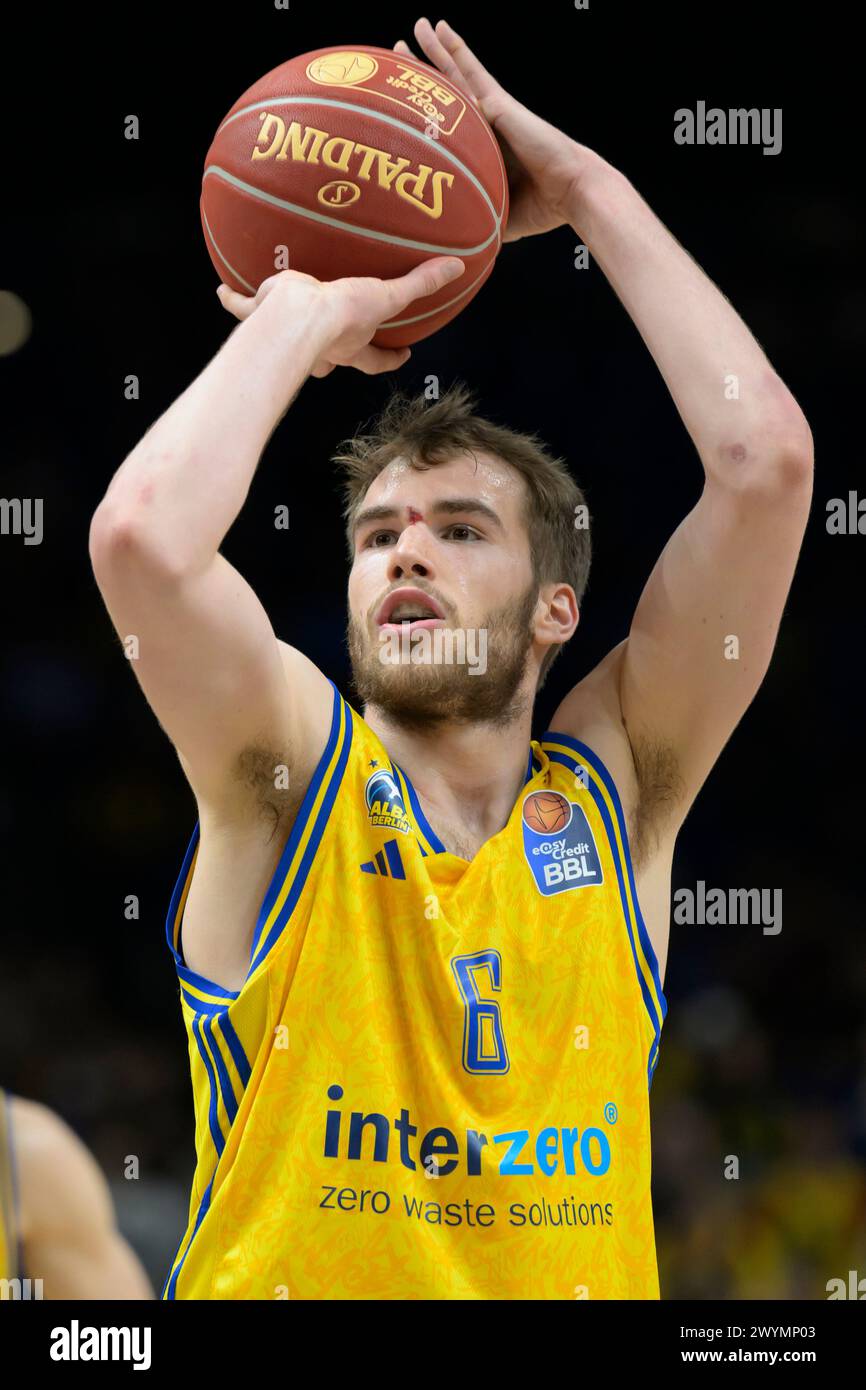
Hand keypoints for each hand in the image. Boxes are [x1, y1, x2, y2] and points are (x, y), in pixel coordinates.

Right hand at [216, 257, 464, 376]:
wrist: (297, 316)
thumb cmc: (342, 315)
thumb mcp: (388, 295)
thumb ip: (421, 283)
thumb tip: (457, 267)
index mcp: (351, 346)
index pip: (377, 359)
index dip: (392, 359)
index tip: (405, 355)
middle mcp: (321, 345)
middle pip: (331, 354)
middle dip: (333, 351)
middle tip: (336, 338)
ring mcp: (289, 333)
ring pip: (286, 332)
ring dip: (284, 325)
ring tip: (276, 309)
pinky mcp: (262, 314)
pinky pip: (244, 307)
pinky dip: (234, 300)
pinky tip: (223, 291)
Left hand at [395, 18, 586, 242]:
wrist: (569, 191)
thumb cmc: (543, 207)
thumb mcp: (498, 216)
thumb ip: (475, 218)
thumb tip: (452, 239)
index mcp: (485, 148)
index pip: (450, 124)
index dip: (429, 111)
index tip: (407, 104)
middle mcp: (487, 125)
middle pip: (449, 93)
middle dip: (425, 73)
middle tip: (400, 53)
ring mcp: (492, 111)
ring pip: (456, 75)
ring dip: (437, 50)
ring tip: (419, 26)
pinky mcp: (498, 104)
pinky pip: (470, 72)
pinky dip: (456, 50)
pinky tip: (440, 30)